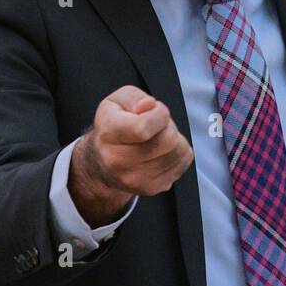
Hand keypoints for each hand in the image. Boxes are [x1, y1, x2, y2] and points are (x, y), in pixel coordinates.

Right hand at [69, 85, 193, 225]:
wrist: (102, 161)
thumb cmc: (114, 125)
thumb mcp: (117, 100)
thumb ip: (135, 97)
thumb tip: (150, 106)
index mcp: (108, 134)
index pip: (143, 127)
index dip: (158, 113)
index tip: (153, 110)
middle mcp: (118, 161)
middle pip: (168, 140)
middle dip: (168, 126)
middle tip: (156, 125)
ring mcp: (135, 179)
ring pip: (179, 151)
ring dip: (175, 139)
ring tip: (158, 137)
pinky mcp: (151, 188)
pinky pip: (183, 163)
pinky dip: (178, 152)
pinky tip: (161, 151)